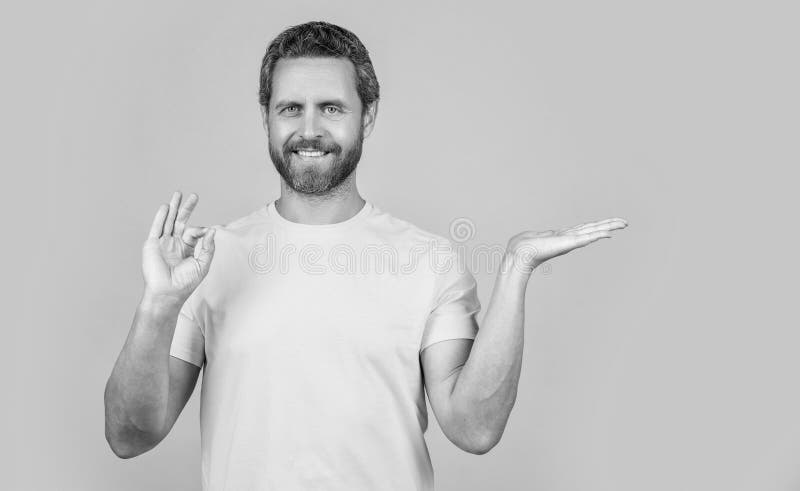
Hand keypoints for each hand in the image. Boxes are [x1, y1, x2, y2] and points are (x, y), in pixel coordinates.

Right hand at [141, 191, 215, 302]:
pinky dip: (161, 217)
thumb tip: (212, 230)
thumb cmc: (185, 283)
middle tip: (194, 196)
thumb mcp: (202, 264)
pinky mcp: (152, 244)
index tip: (204, 233)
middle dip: (187, 209)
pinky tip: (166, 207)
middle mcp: (174, 244)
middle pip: (180, 222)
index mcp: (186, 249)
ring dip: (173, 207)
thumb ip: (208, 247)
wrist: (167, 292)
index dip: (200, 230)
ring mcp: (162, 243)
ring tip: (178, 194)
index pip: (193, 232)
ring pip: (168, 221)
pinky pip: (157, 227)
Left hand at [505, 217, 627, 274]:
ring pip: (594, 232)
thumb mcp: (535, 237)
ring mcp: (570, 241)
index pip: (584, 229)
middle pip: (594, 229)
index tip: (609, 224)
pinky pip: (587, 238)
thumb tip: (532, 237)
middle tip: (625, 223)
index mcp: (564, 236)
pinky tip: (609, 233)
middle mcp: (570, 238)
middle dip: (609, 225)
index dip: (597, 226)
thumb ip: (538, 237)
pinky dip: (598, 235)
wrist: (519, 253)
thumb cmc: (523, 246)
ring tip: (622, 224)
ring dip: (608, 228)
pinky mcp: (568, 243)